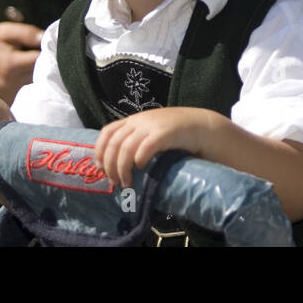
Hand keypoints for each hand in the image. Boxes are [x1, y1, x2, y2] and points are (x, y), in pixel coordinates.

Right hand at [0, 21, 42, 102]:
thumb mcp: (8, 30)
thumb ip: (29, 34)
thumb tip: (46, 39)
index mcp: (11, 65)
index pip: (41, 62)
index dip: (48, 54)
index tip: (48, 49)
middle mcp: (8, 82)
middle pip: (39, 76)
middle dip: (44, 66)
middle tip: (39, 55)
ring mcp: (5, 93)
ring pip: (33, 86)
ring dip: (36, 76)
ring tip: (27, 64)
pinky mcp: (3, 97)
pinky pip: (23, 93)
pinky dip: (26, 85)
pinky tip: (21, 74)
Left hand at [93, 107, 222, 188]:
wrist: (202, 126)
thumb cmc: (176, 134)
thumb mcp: (151, 132)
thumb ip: (136, 141)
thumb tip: (117, 165)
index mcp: (134, 120)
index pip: (107, 132)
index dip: (99, 151)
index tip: (100, 168)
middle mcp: (140, 120)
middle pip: (114, 143)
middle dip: (110, 166)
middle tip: (115, 182)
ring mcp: (152, 125)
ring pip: (126, 147)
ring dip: (122, 168)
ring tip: (127, 183)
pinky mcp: (165, 133)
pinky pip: (145, 146)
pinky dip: (139, 158)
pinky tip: (141, 167)